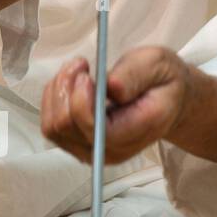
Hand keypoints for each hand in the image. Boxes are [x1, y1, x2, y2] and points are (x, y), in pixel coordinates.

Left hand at [41, 47, 216, 165]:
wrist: (166, 100)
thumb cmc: (162, 81)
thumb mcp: (158, 65)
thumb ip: (135, 75)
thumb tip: (111, 88)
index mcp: (137, 132)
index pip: (93, 129)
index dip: (80, 100)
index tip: (85, 74)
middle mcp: (111, 150)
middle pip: (65, 128)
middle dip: (66, 90)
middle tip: (82, 66)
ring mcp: (92, 151)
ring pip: (53, 128)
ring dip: (57, 93)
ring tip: (78, 71)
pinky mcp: (79, 144)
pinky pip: (51, 126)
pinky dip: (54, 100)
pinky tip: (71, 84)